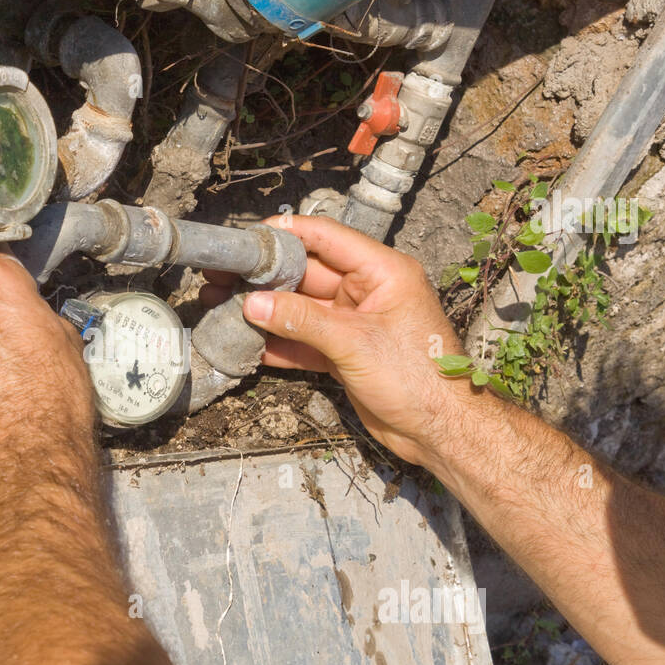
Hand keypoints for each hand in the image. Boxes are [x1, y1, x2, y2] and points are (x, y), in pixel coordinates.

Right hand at [200, 214, 465, 467]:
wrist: (440, 431)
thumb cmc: (419, 378)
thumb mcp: (355, 343)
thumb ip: (302, 321)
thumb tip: (254, 304)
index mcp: (383, 272)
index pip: (327, 238)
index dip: (287, 233)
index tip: (250, 236)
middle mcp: (367, 291)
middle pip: (307, 273)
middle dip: (266, 277)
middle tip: (224, 278)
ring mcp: (354, 323)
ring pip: (301, 309)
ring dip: (266, 312)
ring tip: (224, 309)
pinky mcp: (344, 353)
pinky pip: (304, 340)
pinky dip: (279, 343)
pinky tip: (247, 344)